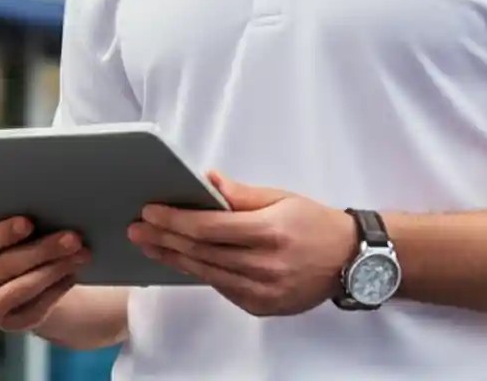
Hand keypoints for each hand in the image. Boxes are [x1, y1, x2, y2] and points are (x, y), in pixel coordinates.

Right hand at [0, 217, 90, 331]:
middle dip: (42, 250)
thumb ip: (16, 220)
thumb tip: (47, 207)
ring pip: (22, 288)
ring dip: (55, 269)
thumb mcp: (8, 228)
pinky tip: (73, 274)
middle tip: (73, 238)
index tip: (28, 222)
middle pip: (5, 266)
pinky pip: (35, 309)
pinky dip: (57, 289)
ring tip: (82, 254)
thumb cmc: (16, 241)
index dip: (2, 233)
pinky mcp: (8, 324)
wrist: (22, 277)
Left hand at [127, 171, 355, 316]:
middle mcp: (265, 266)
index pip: (209, 227)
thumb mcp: (282, 197)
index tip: (151, 211)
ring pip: (206, 273)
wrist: (350, 260)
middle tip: (137, 229)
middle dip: (164, 239)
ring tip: (149, 245)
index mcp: (269, 232)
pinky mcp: (262, 307)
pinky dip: (199, 272)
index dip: (175, 220)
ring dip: (173, 259)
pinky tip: (180, 261)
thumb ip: (241, 194)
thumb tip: (206, 180)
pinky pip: (222, 288)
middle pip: (201, 252)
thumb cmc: (315, 223)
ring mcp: (263, 291)